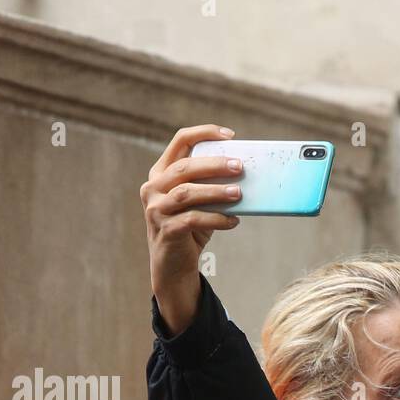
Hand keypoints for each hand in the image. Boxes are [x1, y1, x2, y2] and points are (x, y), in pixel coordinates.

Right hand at [141, 123, 242, 334]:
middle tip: (240, 166)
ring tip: (239, 194)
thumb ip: (211, 185)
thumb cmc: (190, 228)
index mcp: (161, 173)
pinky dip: (216, 219)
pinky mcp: (165, 230)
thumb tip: (246, 175)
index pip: (180, 141)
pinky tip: (234, 221)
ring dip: (216, 192)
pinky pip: (193, 220)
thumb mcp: (199, 202)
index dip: (204, 133)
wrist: (173, 265)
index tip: (230, 135)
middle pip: (185, 167)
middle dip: (215, 165)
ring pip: (187, 193)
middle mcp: (153, 187)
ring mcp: (156, 209)